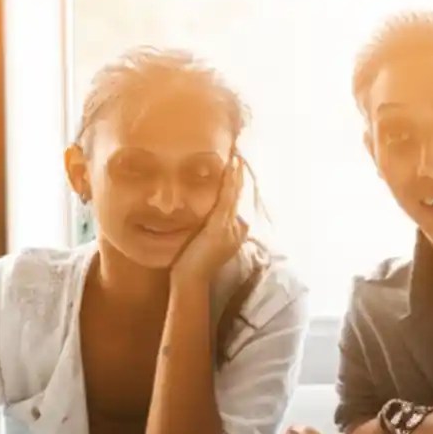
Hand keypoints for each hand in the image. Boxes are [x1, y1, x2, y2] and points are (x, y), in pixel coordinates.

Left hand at [170, 156, 246, 286]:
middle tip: (241, 152)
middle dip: (241, 175)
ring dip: (238, 174)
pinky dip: (230, 183)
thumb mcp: (203, 244)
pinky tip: (231, 168)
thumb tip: (205, 217)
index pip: (237, 202)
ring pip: (235, 195)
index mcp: (235, 231)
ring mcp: (230, 228)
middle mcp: (237, 228)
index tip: (236, 165)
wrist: (191, 281)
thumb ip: (208, 230)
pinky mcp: (219, 228)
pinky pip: (226, 200)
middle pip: (240, 196)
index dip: (238, 184)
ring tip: (238, 155)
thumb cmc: (192, 265)